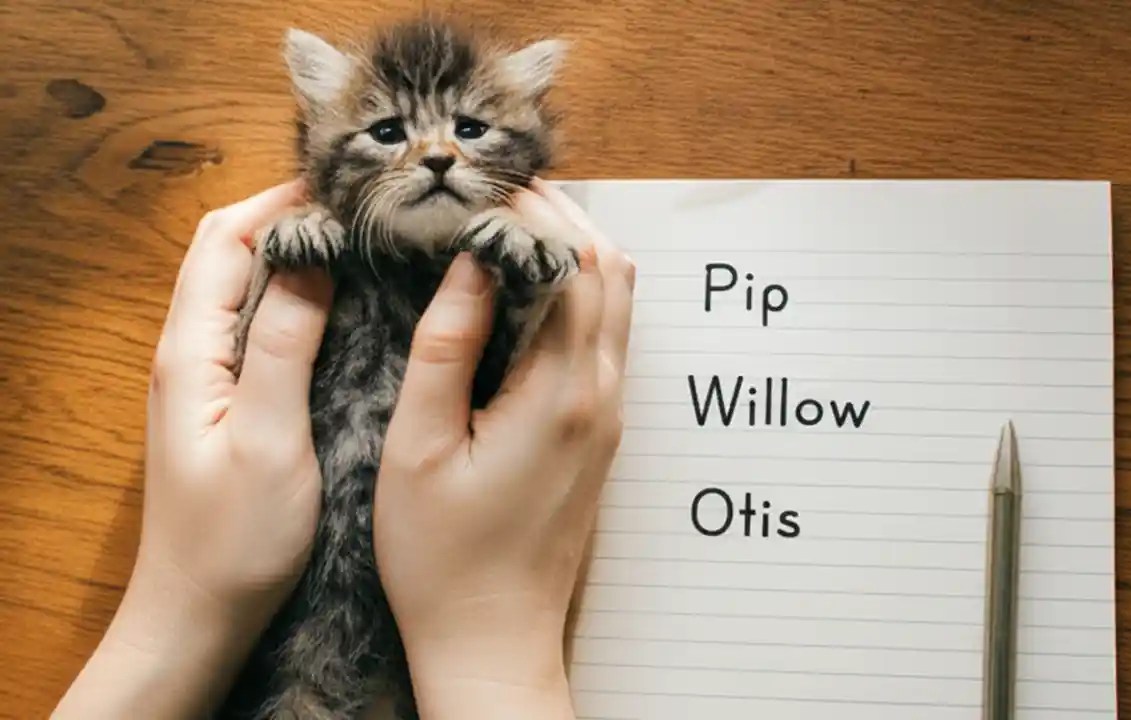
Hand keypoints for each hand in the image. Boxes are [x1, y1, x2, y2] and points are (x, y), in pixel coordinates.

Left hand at [54, 180, 332, 718]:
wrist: (197, 613)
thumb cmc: (234, 540)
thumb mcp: (269, 440)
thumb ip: (284, 345)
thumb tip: (309, 257)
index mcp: (191, 353)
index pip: (224, 242)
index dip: (281, 202)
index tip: (349, 186)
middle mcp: (189, 353)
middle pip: (229, 252)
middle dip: (289, 214)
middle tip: (364, 203)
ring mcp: (206, 376)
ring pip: (245, 285)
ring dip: (295, 252)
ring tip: (364, 238)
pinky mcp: (227, 399)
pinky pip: (258, 324)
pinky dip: (297, 296)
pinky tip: (346, 303)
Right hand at [374, 180, 634, 719]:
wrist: (494, 640)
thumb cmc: (442, 558)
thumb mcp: (417, 447)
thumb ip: (445, 347)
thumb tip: (467, 262)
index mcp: (559, 394)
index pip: (574, 266)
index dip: (535, 214)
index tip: (485, 187)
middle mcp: (601, 397)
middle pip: (612, 271)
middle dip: (562, 219)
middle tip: (499, 192)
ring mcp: (610, 417)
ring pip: (618, 303)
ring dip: (576, 254)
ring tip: (510, 228)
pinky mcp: (602, 434)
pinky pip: (607, 339)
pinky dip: (579, 296)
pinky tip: (528, 291)